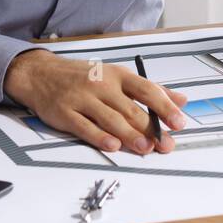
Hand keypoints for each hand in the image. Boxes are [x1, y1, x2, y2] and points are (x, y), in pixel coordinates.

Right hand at [4, 49, 189, 153]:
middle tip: (165, 144)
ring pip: (110, 119)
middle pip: (130, 108)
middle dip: (150, 128)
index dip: (164, 106)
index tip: (179, 122)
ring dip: (130, 135)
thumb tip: (181, 100)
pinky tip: (113, 145)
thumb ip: (149, 89)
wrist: (41, 73)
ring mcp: (82, 98)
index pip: (146, 89)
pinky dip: (99, 137)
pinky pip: (84, 127)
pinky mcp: (65, 112)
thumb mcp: (117, 75)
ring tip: (146, 148)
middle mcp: (101, 85)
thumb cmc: (83, 77)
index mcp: (117, 75)